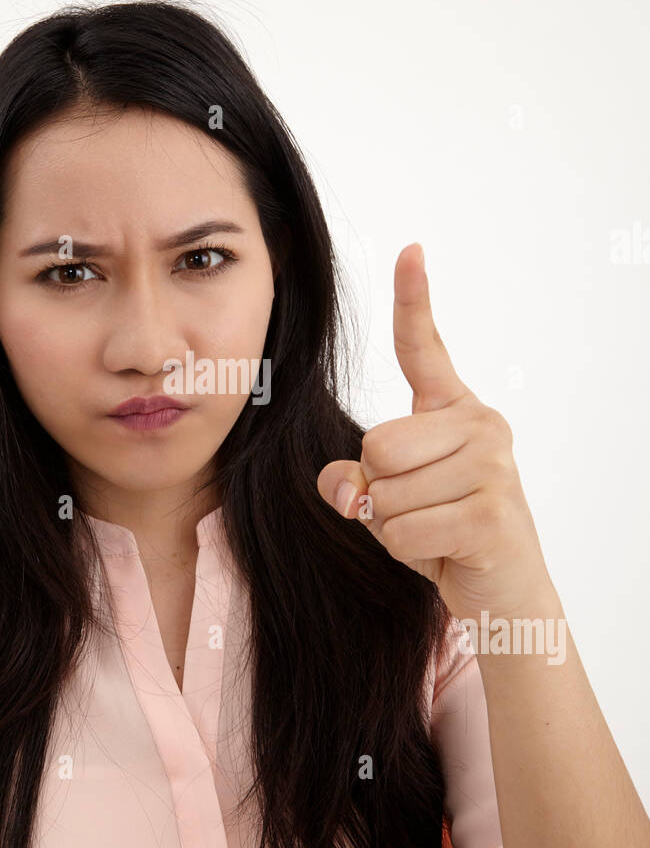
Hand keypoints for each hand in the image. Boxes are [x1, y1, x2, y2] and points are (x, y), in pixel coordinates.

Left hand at [317, 243, 553, 621]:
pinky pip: (404, 528)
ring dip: (393, 526)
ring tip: (434, 532)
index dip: (413, 301)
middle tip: (418, 511)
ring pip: (386, 491)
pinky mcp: (491, 513)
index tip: (411, 251)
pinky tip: (443, 551)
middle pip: (376, 443)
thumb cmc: (443, 538)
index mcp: (455, 411)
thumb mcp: (388, 500)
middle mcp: (481, 426)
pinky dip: (407, 550)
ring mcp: (492, 466)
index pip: (425, 349)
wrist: (505, 597)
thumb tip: (341, 488)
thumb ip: (356, 479)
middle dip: (377, 490)